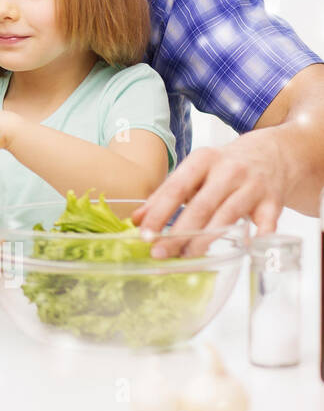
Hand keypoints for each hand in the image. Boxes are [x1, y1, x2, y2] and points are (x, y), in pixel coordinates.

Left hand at [131, 132, 284, 257]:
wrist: (273, 154)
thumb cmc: (224, 167)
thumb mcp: (194, 172)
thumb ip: (166, 194)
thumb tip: (136, 220)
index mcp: (203, 160)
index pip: (176, 188)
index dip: (159, 212)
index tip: (144, 233)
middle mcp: (228, 171)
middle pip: (200, 206)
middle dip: (178, 232)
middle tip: (159, 252)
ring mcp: (253, 187)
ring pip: (227, 217)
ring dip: (205, 240)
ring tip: (185, 256)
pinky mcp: (273, 202)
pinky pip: (266, 224)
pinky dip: (256, 239)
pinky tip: (242, 252)